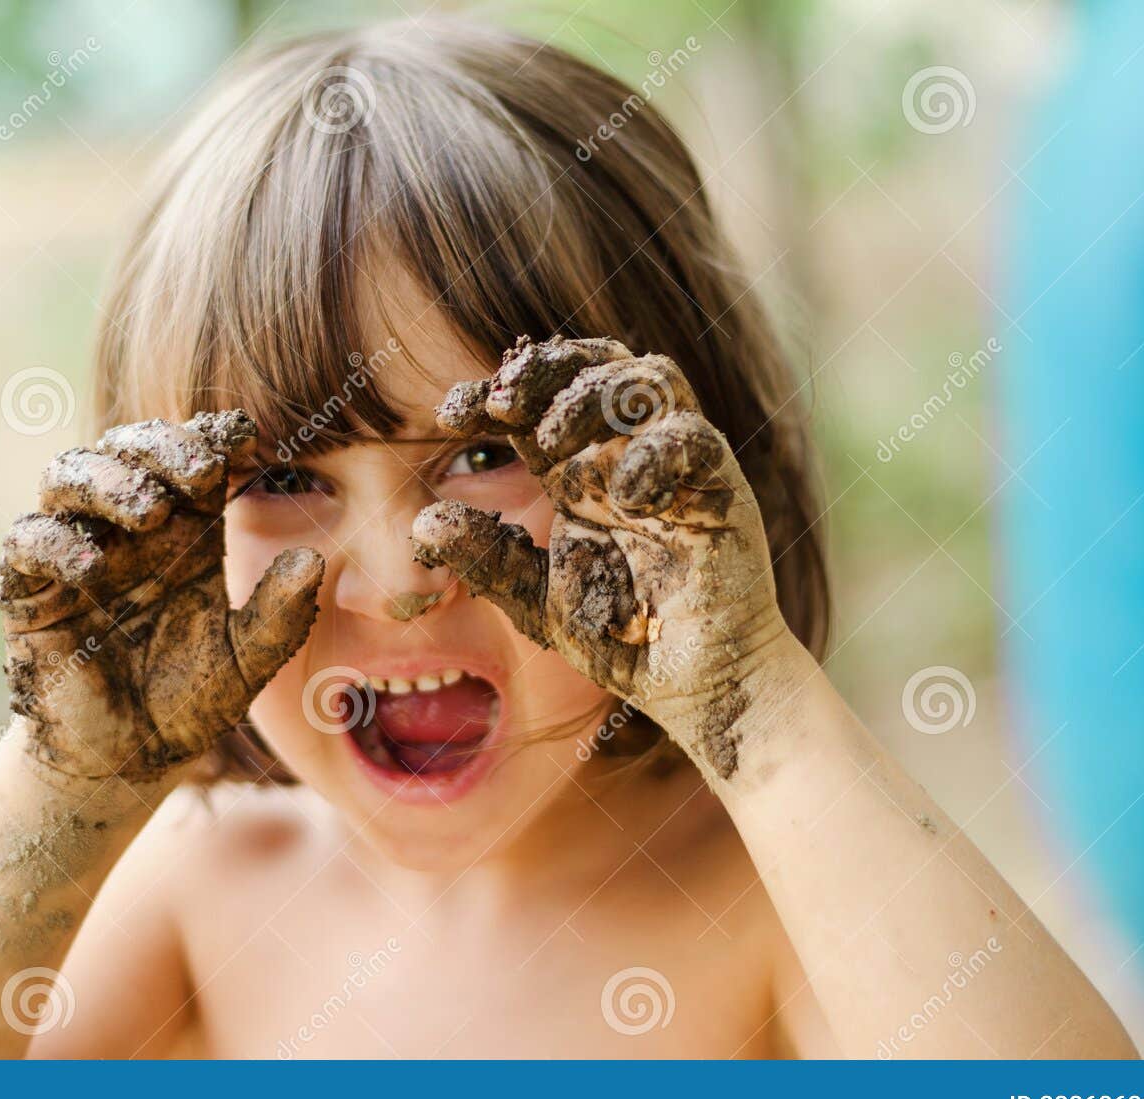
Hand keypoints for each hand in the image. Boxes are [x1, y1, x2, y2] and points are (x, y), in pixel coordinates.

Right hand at [0, 412, 322, 780]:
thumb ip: (279, 613)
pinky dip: (54, 540)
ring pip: (69, 475)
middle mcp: (129, 528)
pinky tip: (92, 568)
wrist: (129, 760)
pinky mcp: (32, 590)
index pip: (193, 457)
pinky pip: (27, 540)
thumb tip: (312, 560)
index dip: (213, 436)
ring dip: (108, 479)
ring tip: (149, 509)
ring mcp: (76, 551)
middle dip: (161, 446)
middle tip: (200, 470)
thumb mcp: (249, 659)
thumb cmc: (191, 699)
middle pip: (129, 448)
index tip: (247, 438)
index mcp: (186, 529)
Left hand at [411, 336, 791, 779]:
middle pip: (595, 365)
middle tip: (503, 403)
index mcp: (577, 472)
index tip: (450, 414)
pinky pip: (694, 441)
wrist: (696, 688)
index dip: (493, 392)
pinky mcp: (720, 492)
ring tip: (552, 442)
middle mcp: (626, 456)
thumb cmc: (625, 639)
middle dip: (546, 369)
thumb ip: (488, 558)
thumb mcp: (537, 600)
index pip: (537, 402)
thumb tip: (422, 521)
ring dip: (594, 397)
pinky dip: (656, 454)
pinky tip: (623, 496)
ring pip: (648, 380)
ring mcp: (678, 468)